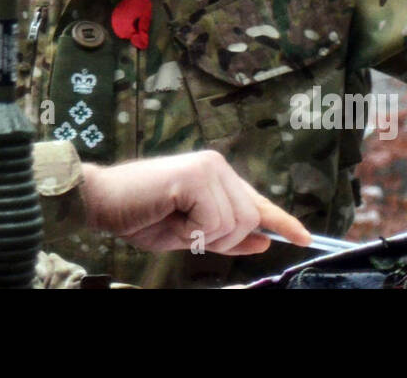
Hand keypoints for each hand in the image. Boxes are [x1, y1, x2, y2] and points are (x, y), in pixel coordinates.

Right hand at [79, 150, 310, 255]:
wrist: (101, 201)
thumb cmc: (139, 216)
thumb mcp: (188, 234)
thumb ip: (225, 237)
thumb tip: (263, 241)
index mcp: (216, 177)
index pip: (256, 202)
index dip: (281, 221)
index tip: (305, 238)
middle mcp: (216, 166)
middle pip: (249, 219)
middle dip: (222, 239)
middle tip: (185, 230)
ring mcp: (207, 167)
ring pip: (234, 223)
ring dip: (203, 236)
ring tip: (173, 219)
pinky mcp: (195, 176)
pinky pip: (213, 220)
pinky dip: (192, 230)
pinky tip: (170, 214)